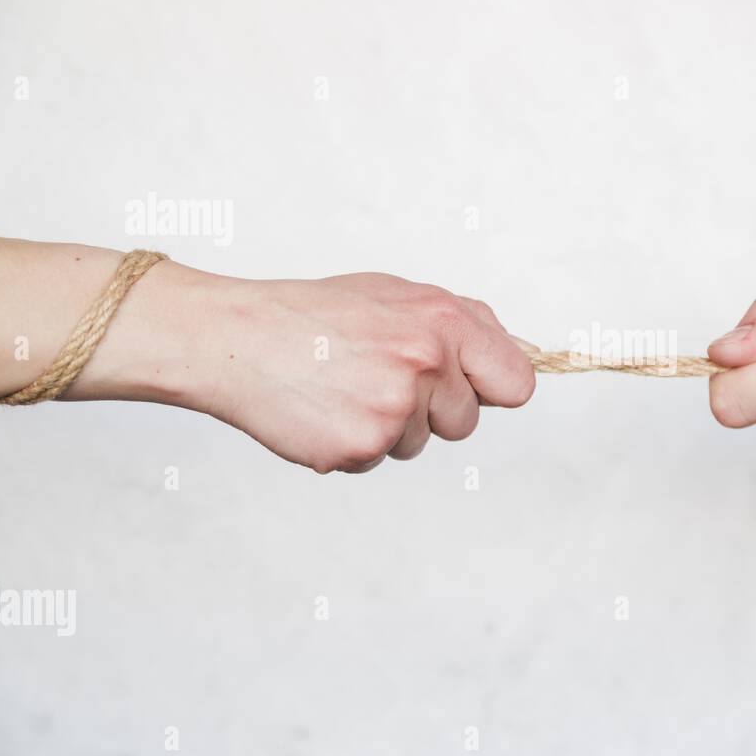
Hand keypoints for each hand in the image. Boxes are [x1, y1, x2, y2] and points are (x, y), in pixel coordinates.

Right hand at [72, 267, 535, 473]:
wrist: (238, 338)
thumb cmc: (316, 315)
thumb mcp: (397, 295)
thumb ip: (462, 324)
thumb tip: (517, 355)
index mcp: (443, 322)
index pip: (515, 382)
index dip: (493, 390)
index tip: (474, 390)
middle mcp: (426, 364)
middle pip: (466, 422)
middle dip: (432, 410)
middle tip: (378, 378)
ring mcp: (394, 409)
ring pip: (419, 443)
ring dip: (389, 427)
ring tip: (344, 388)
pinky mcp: (362, 446)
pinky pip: (379, 460)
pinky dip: (354, 445)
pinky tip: (325, 410)